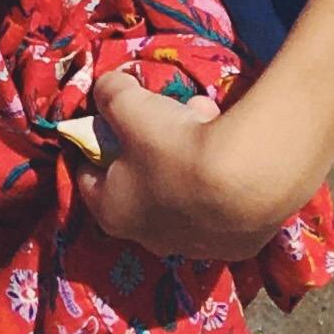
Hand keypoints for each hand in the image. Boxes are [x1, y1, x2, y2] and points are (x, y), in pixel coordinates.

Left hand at [74, 70, 315, 259]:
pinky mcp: (234, 244)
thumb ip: (109, 93)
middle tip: (164, 116)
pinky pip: (220, 200)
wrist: (244, 179)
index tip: (106, 124)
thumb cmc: (170, 147)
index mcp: (113, 213)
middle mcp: (151, 238)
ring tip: (204, 115)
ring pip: (183, 189)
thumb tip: (106, 88)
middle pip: (141, 182)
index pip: (89, 178)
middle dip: (149, 144)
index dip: (94, 146)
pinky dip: (221, 174)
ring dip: (188, 153)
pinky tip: (230, 147)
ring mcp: (195, 245)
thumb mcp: (128, 105)